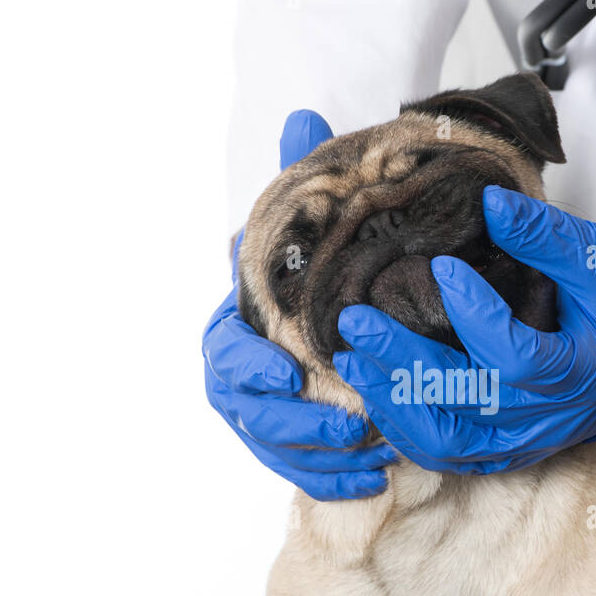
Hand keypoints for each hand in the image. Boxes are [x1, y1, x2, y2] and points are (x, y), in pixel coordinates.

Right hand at [203, 111, 397, 500]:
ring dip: (318, 456)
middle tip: (343, 424)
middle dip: (290, 424)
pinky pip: (305, 474)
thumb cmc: (316, 276)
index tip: (285, 373)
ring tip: (367, 454)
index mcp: (236, 327)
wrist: (339, 321)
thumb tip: (305, 114)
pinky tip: (373, 480)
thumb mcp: (312, 229)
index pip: (222, 352)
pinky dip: (335, 480)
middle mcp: (243, 377)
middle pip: (243, 412)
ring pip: (275, 448)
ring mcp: (267, 417)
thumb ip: (302, 183)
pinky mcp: (298, 448)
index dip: (248, 368)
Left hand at [331, 186, 595, 473]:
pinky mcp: (507, 451)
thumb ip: (546, 235)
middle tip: (356, 320)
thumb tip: (488, 200)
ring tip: (352, 360)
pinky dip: (405, 428)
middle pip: (465, 403)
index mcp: (580, 371)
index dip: (475, 317)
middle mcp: (548, 418)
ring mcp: (525, 441)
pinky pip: (448, 455)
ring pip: (446, 442)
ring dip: (393, 403)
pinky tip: (375, 390)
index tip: (441, 269)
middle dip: (403, 362)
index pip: (516, 357)